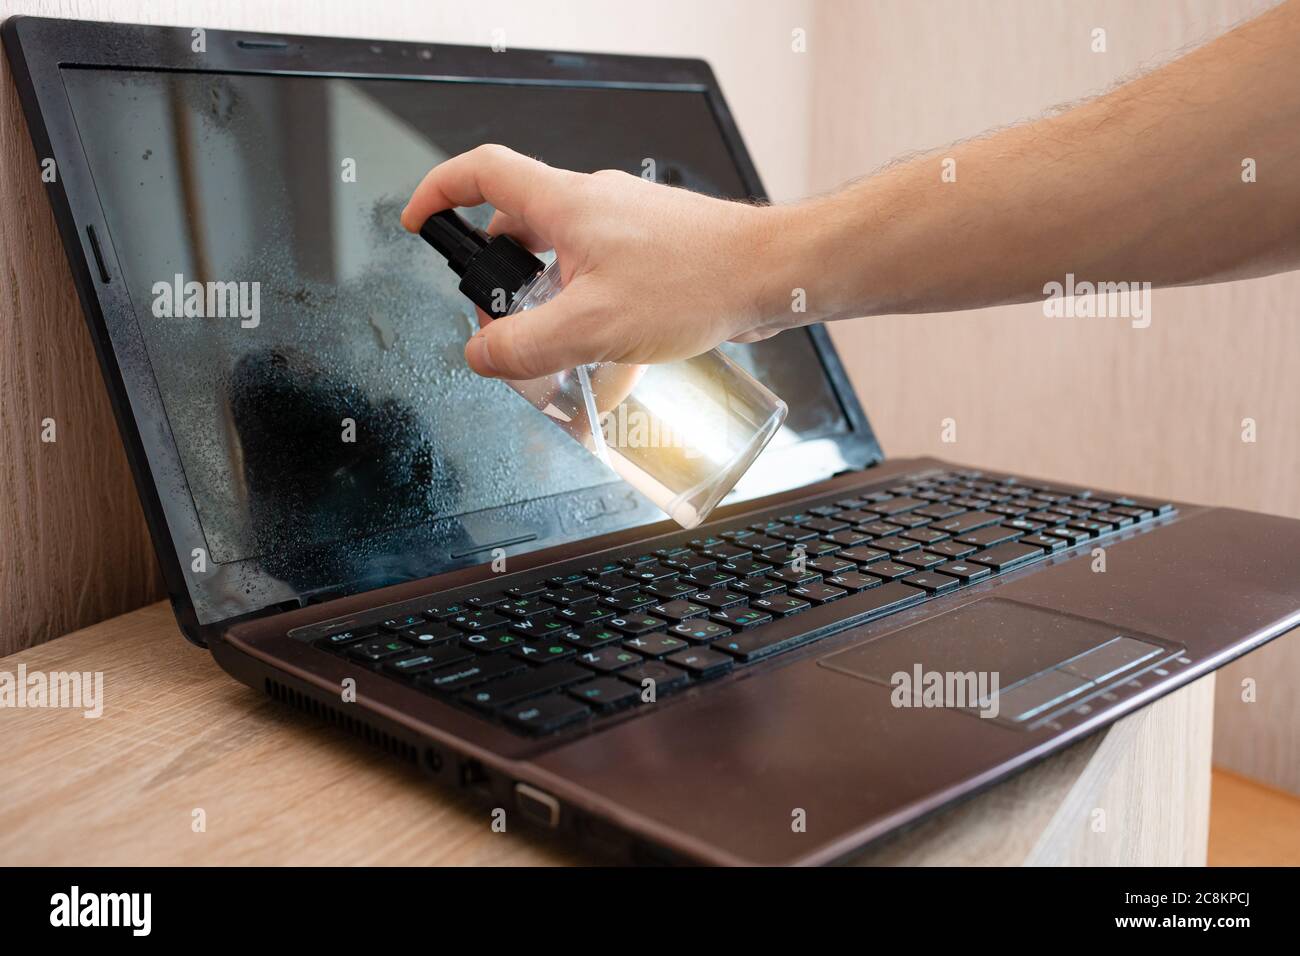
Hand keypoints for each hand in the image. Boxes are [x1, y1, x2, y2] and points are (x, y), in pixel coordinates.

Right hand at [401, 145, 792, 378]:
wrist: (771, 275)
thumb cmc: (697, 281)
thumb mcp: (593, 327)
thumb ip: (526, 345)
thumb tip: (480, 356)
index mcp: (566, 205)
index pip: (481, 172)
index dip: (439, 192)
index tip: (420, 222)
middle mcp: (594, 205)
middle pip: (519, 227)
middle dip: (500, 279)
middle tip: (504, 326)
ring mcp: (626, 226)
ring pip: (563, 259)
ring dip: (549, 301)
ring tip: (559, 350)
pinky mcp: (654, 250)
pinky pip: (602, 275)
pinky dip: (590, 309)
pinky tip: (609, 355)